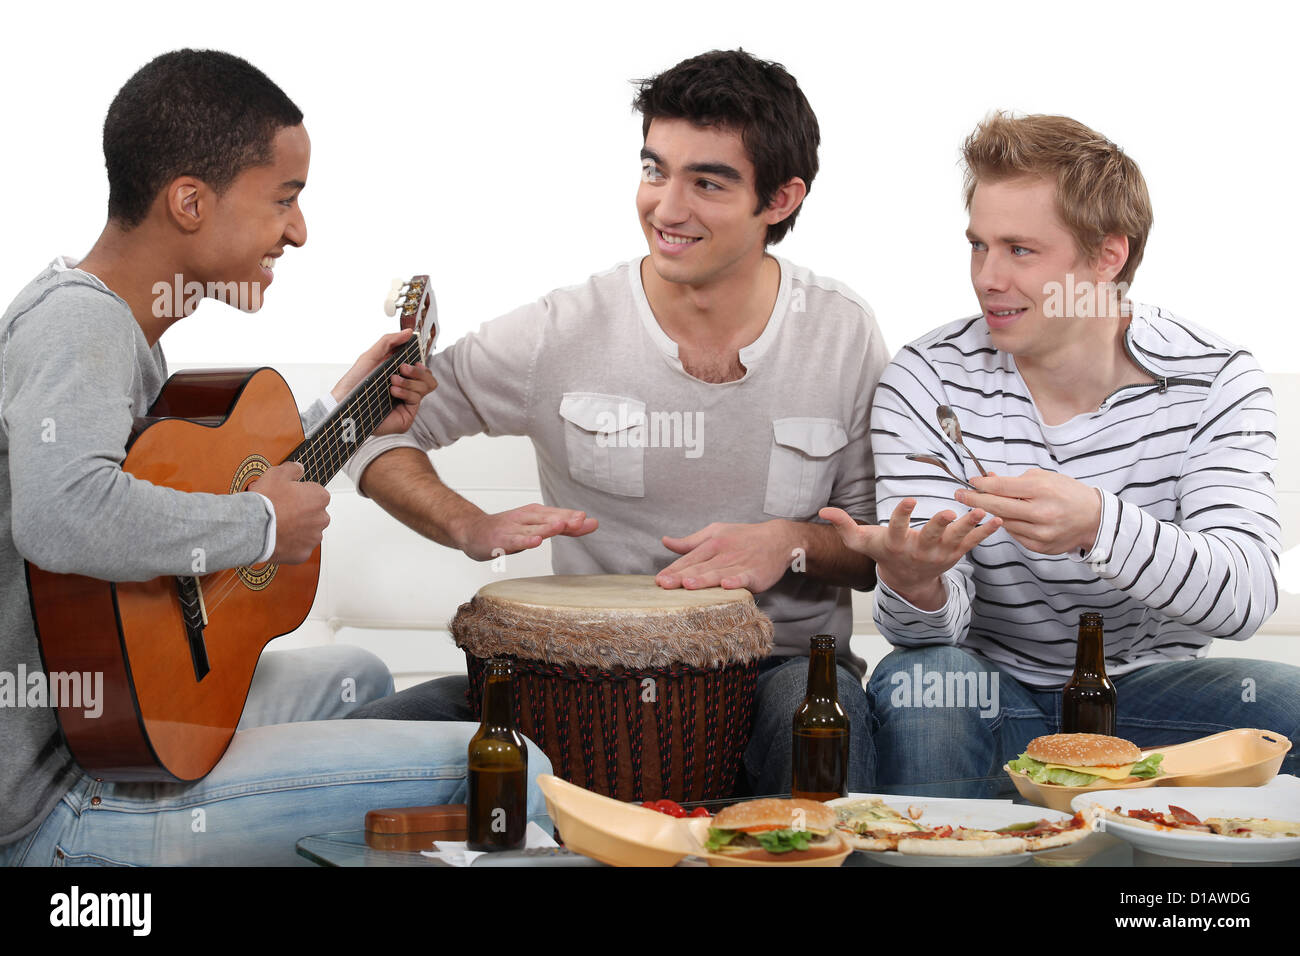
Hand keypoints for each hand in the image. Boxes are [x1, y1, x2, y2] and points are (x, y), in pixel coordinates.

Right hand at [248, 462, 329, 564]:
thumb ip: (292, 469)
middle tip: (281, 512)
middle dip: (300, 513)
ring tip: (277, 526)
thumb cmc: (265, 501)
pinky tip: (277, 539)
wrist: (252, 527)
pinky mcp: (303, 554)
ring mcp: (313, 538)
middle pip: (313, 514)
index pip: (315, 494)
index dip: (299, 494)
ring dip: (296, 530)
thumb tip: (299, 468)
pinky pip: (298, 548)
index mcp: (320, 497)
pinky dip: (290, 545)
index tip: (287, 496)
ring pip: (307, 532)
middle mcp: (322, 518)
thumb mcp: (276, 474)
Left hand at [331, 330, 436, 435]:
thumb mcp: (371, 356)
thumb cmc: (353, 382)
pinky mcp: (406, 415)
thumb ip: (389, 342)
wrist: (343, 402)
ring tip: (392, 381)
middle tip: (402, 368)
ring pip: (426, 387)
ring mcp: (406, 403)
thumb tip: (408, 333)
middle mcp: (405, 390)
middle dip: (417, 371)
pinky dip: (405, 391)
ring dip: (410, 381)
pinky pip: (416, 399)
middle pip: (429, 378)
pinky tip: (392, 391)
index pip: (422, 370)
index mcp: (399, 376)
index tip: (414, 359)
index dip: (421, 364)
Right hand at [450, 504, 597, 560]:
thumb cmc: (507, 529)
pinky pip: (514, 541)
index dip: (574, 519)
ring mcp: (513, 529)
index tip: (592, 522)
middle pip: (548, 519)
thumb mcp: (536, 527)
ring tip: (560, 525)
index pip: (558, 516)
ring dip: (546, 527)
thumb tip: (588, 523)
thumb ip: (562, 527)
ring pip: (532, 528)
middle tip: (581, 520)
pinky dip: (524, 541)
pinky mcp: (500, 540)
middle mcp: (526, 518)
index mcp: (536, 514)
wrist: (472, 530)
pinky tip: (534, 541)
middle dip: (565, 520)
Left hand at [656, 521, 796, 593]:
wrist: (778, 539)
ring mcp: (739, 564)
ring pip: (718, 573)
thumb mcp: (715, 532)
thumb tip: (665, 541)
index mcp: (712, 543)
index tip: (658, 580)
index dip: (673, 570)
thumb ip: (690, 541)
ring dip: (703, 579)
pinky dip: (736, 581)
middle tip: (664, 584)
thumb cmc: (744, 537)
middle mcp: (724, 553)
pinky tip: (726, 585)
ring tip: (688, 584)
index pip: (689, 559)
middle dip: (681, 576)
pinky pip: (744, 578)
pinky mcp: (755, 574)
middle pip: (700, 567)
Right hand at [819, 500, 1000, 609]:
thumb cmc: (884, 552)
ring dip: (970, 526)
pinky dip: (986, 531)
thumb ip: (844, 526)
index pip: (898, 530)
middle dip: (940, 525)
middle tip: (950, 512)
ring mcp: (940, 553)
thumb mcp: (862, 541)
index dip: (902, 515)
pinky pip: (973, 542)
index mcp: (896, 545)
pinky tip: (998, 519)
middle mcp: (919, 551)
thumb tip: (823, 511)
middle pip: (930, 538)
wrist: (908, 580)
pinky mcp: (957, 553)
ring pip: (956, 539)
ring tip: (983, 512)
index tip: (908, 500)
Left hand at [953, 469, 1100, 554]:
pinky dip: (1008, 525)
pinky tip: (1007, 518)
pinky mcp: (1039, 546)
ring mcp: (1040, 532)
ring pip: (1002, 522)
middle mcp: (1040, 513)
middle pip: (996, 507)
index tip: (970, 482)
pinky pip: (1014, 535)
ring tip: (980, 505)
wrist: (1094, 519)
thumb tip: (987, 480)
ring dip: (989, 514)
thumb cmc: (1068, 493)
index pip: (1001, 487)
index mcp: (1041, 490)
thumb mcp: (1044, 478)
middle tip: (959, 494)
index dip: (982, 484)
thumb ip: (1014, 481)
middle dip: (973, 500)